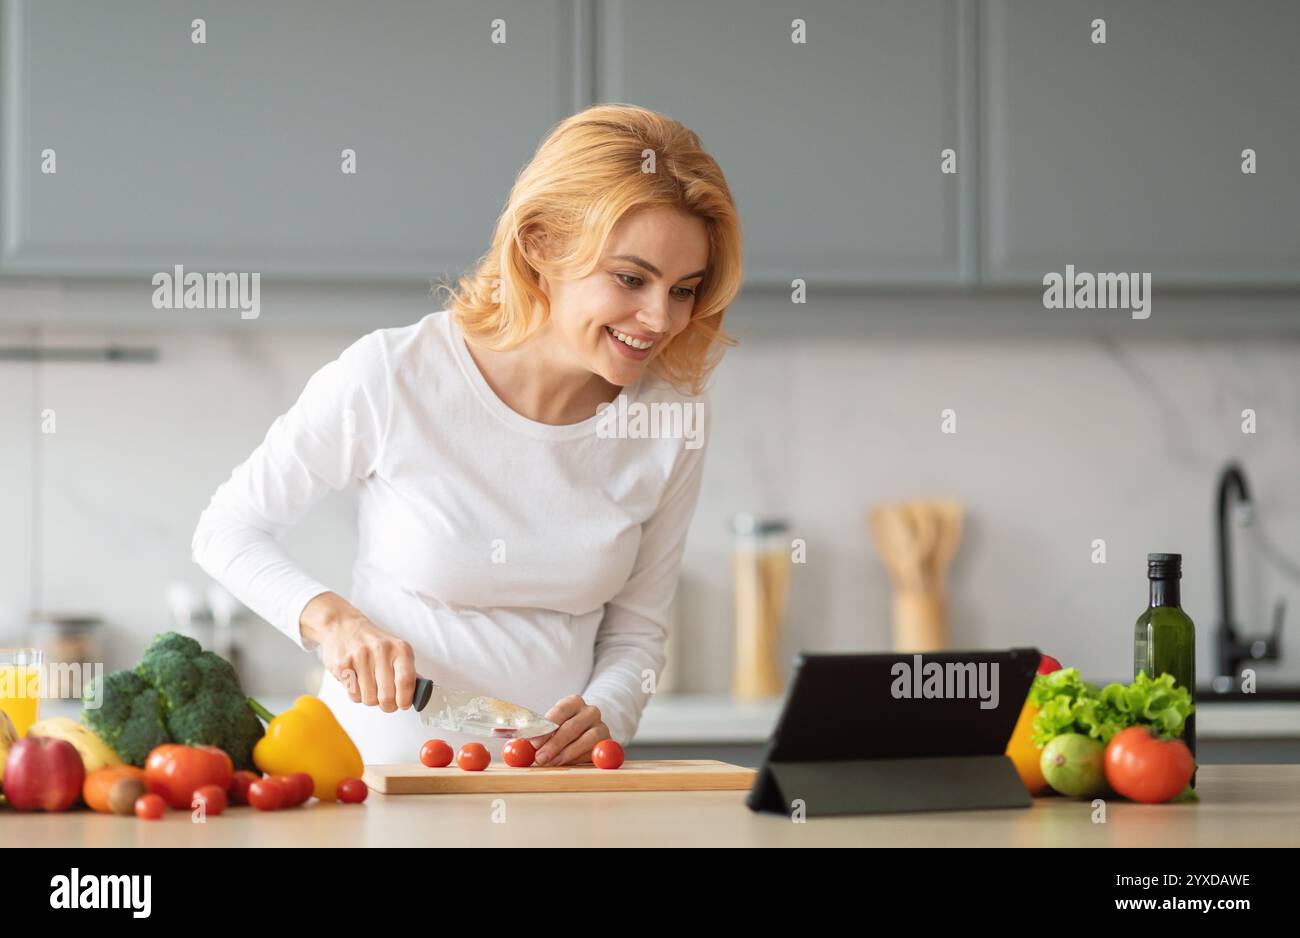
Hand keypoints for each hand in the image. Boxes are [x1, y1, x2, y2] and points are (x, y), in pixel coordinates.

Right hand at [299, 592, 415, 711]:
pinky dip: (356, 694)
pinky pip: (353, 695)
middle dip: (387, 705)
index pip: (406, 681)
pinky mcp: (342, 665)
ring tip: (370, 686)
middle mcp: (381, 651)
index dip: (405, 700)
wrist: (343, 626)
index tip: (403, 704)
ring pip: (369, 699)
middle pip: (387, 696)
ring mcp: (360, 657)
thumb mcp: (397, 649)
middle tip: (386, 702)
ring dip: (370, 699)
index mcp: (400, 648)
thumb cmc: (373, 641)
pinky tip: (358, 681)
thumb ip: (408, 671)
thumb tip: (420, 694)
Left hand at [530, 694, 609, 765]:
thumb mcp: (549, 727)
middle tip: (539, 758)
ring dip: (566, 754)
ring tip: (551, 763)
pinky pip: (595, 751)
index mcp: (573, 702)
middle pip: (572, 727)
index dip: (546, 728)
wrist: (588, 730)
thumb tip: (517, 747)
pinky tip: (569, 764)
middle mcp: (590, 711)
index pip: (560, 711)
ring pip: (586, 740)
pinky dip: (582, 758)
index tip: (533, 742)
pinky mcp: (607, 742)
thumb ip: (535, 735)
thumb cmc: (563, 729)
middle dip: (553, 744)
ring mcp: (601, 726)